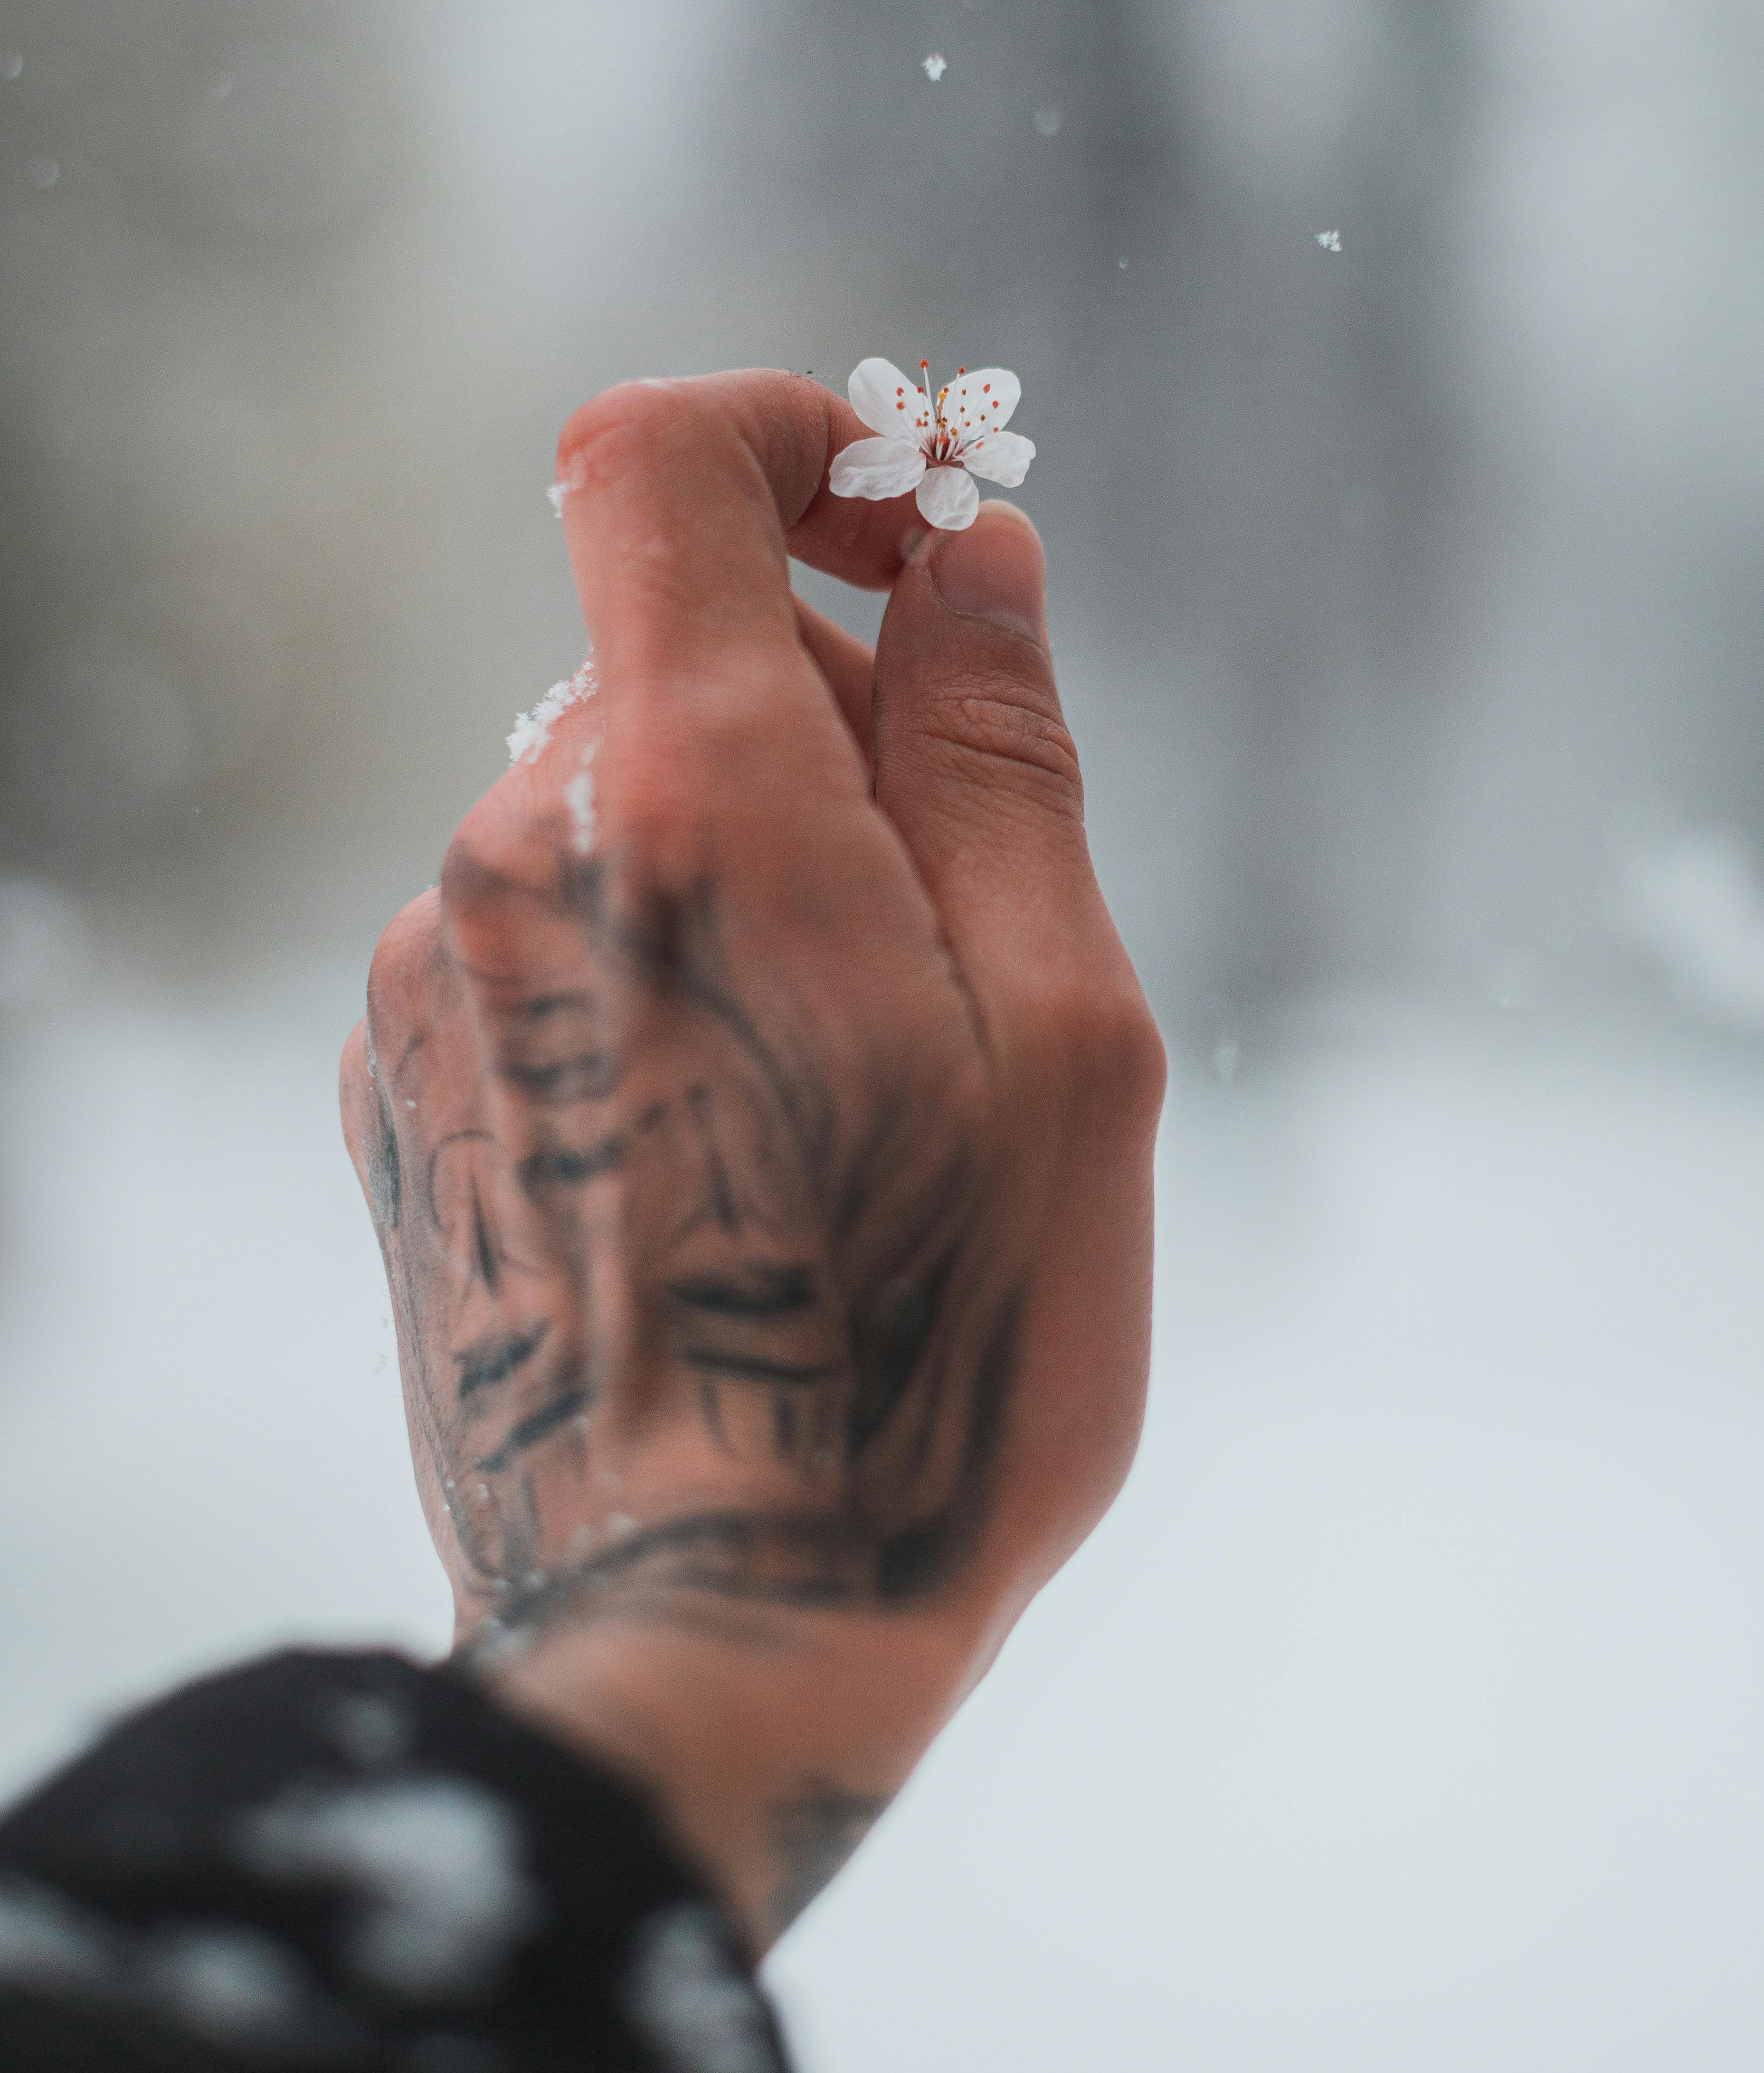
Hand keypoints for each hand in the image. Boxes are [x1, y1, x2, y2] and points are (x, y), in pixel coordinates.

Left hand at [340, 371, 1162, 1951]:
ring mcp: (429, 976)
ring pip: (620, 803)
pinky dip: (654, 969)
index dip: (793, 436)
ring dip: (750, 870)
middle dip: (833, 721)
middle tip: (948, 937)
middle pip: (675, 651)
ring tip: (837, 1095)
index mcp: (695, 808)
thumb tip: (965, 553)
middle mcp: (513, 857)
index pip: (656, 461)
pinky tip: (730, 1155)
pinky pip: (547, 931)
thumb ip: (999, 755)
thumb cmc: (932, 1349)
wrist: (705, 1636)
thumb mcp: (1059, 1035)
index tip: (907, 529)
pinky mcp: (395, 1083)